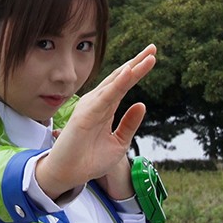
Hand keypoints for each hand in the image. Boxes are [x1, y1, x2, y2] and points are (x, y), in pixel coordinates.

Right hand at [36, 44, 155, 199]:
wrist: (69, 174)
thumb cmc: (90, 159)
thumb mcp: (118, 142)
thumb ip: (129, 124)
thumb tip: (142, 104)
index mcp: (106, 107)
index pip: (124, 84)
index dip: (137, 70)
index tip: (152, 57)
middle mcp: (98, 102)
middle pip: (120, 78)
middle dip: (136, 62)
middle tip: (153, 48)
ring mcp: (91, 106)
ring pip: (114, 83)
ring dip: (131, 69)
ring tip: (147, 57)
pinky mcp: (86, 114)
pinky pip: (105, 97)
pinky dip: (118, 84)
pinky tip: (129, 72)